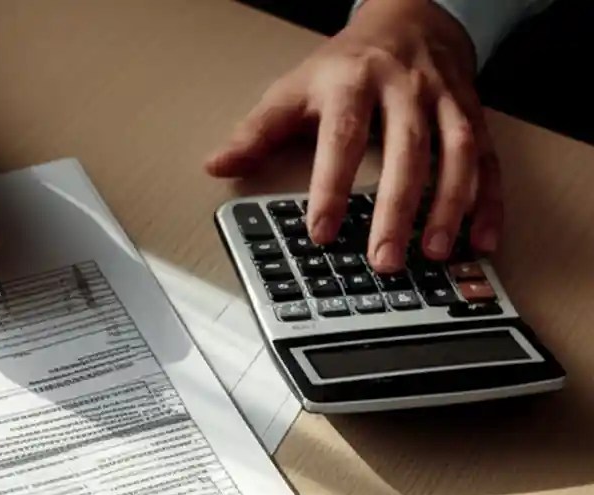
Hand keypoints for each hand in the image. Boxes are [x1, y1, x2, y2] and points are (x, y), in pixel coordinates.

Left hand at [206, 0, 497, 272]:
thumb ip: (256, 132)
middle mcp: (404, 89)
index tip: (320, 231)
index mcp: (352, 83)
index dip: (331, 185)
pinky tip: (483, 240)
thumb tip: (216, 166)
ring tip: (435, 253)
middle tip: (384, 258)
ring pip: (457, 152)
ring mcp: (444, 101)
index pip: (342, 137)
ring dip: (450, 206)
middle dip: (397, 208)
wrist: (407, 17)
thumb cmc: (343, 65)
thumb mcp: (293, 90)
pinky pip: (489, 159)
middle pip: (406, 149)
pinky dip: (488, 202)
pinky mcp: (474, 114)